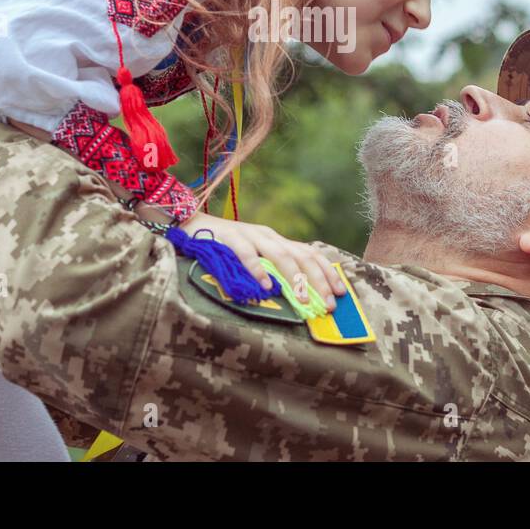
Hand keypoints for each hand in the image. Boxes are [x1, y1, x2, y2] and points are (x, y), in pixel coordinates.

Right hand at [183, 211, 346, 311]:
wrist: (188, 223)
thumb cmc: (223, 248)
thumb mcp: (253, 257)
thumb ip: (271, 270)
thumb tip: (296, 296)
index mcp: (276, 240)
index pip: (310, 253)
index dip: (327, 272)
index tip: (340, 293)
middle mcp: (267, 236)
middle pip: (301, 255)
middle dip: (317, 280)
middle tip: (327, 304)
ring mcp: (249, 235)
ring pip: (279, 254)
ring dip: (294, 278)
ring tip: (303, 299)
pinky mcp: (228, 239)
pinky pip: (246, 254)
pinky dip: (257, 270)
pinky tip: (265, 286)